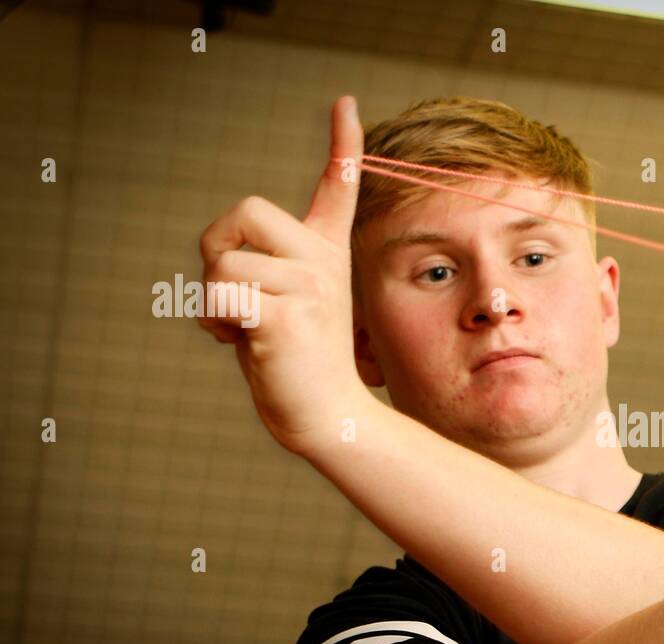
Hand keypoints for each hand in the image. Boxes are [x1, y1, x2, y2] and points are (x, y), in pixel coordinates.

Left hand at [197, 95, 373, 455]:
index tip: (345, 103)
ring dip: (212, 299)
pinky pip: (223, 294)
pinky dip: (215, 321)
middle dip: (217, 247)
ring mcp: (310, 288)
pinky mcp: (290, 316)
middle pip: (245, 211)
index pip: (337, 186)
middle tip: (231, 290)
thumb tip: (219, 255)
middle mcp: (322, 262)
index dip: (343, 143)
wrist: (324, 415)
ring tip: (239, 327)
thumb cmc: (293, 361)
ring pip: (223, 262)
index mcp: (324, 253)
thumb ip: (257, 269)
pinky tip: (238, 342)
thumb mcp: (280, 303)